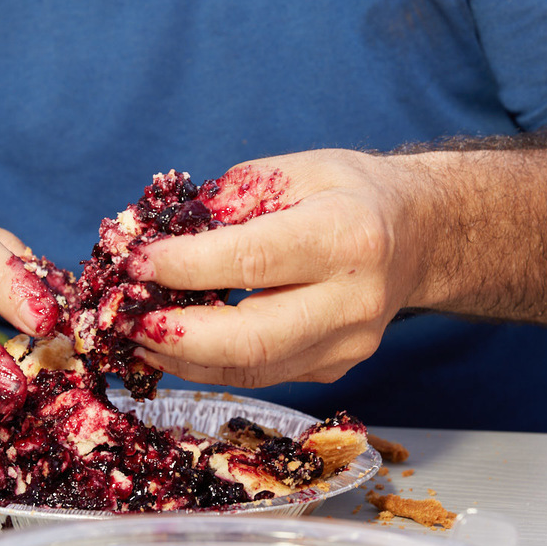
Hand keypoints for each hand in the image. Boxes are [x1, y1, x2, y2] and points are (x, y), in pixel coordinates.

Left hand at [123, 150, 428, 388]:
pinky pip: (261, 374)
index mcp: (347, 236)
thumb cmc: (349, 193)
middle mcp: (354, 299)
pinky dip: (210, 363)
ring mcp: (349, 344)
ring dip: (182, 359)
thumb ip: (228, 201)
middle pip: (250, 340)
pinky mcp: (335, 368)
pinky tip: (175, 344)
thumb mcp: (294, 170)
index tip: (136, 264)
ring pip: (250, 370)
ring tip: (136, 337)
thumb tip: (159, 240)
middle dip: (175, 336)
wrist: (420, 235)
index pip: (250, 262)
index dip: (184, 268)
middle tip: (126, 321)